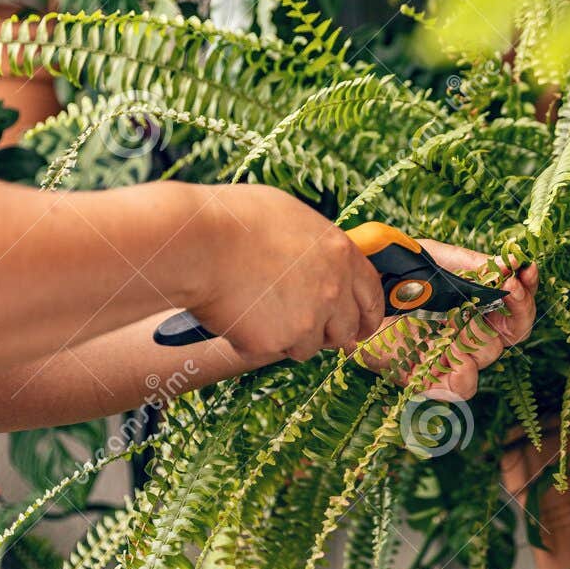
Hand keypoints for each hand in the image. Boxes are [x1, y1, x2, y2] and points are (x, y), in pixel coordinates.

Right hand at [189, 185, 385, 361]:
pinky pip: (270, 351)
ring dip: (289, 337)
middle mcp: (332, 291)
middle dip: (331, 334)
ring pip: (308, 346)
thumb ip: (316, 246)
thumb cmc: (234, 220)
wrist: (197, 243)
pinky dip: (254, 341)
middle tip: (309, 330)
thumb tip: (320, 258)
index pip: (372, 295)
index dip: (369, 314)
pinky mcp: (275, 343)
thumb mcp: (291, 217)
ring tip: (259, 310)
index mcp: (341, 255)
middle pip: (347, 329)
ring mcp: (306, 320)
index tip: (364, 326)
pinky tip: (237, 315)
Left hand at [357, 240, 538, 398]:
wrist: (349, 290)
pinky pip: (457, 389)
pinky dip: (465, 378)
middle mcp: (466, 330)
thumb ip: (471, 264)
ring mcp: (447, 355)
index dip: (526, 292)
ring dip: (491, 339)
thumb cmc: (391, 271)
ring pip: (486, 358)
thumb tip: (510, 263)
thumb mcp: (434, 258)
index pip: (513, 305)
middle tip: (512, 287)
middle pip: (509, 332)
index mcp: (473, 304)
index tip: (527, 271)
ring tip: (485, 318)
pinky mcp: (425, 377)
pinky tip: (462, 361)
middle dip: (517, 309)